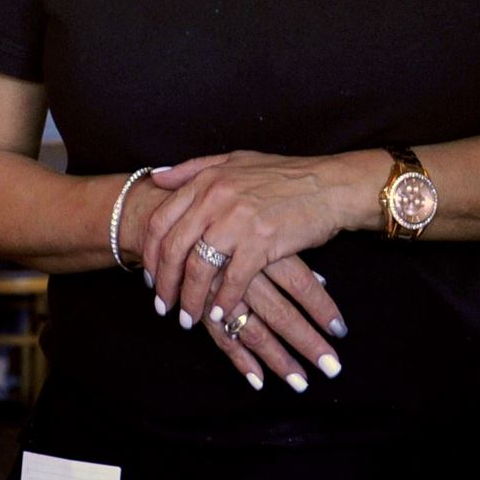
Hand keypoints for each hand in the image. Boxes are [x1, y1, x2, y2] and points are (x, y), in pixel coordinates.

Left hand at [131, 154, 350, 388]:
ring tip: (188, 318)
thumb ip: (193, 169)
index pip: (160, 222)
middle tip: (164, 306)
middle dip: (165, 284)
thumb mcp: (234, 161)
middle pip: (173, 250)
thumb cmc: (284, 175)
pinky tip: (220, 316)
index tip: (151, 278)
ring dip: (191, 299)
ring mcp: (237, 220)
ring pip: (199, 269)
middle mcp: (215, 198)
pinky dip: (224, 303)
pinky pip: (233, 281)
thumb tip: (156, 178)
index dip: (150, 255)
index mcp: (205, 180)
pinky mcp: (262, 242)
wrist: (329, 186)